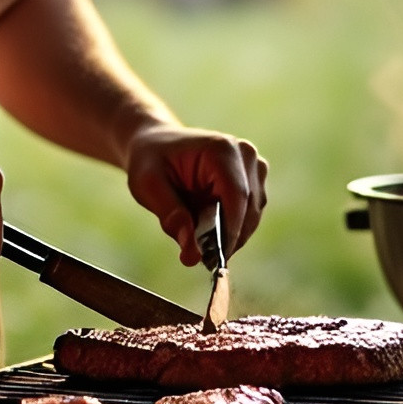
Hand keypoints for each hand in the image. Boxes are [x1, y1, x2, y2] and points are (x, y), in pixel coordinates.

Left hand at [123, 124, 267, 267]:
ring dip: (229, 234)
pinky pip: (250, 215)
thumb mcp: (148, 185)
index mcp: (221, 150)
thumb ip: (170, 215)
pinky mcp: (254, 180)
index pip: (237, 197)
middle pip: (248, 209)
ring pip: (252, 216)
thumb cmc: (150, 160)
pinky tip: (208, 229)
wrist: (156, 143)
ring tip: (198, 240)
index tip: (214, 261)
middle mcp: (244, 154)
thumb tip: (191, 253)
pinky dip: (231, 228)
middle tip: (198, 257)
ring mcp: (253, 166)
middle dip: (226, 238)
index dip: (229, 232)